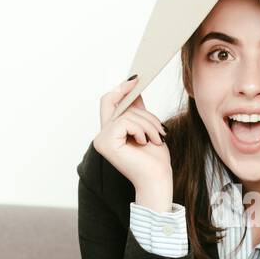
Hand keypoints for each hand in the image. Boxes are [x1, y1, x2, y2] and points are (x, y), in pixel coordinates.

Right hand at [93, 75, 173, 209]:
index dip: (121, 88)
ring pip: (125, 114)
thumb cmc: (155, 160)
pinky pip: (124, 122)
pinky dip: (141, 129)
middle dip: (140, 109)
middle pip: (116, 103)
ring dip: (147, 123)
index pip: (109, 101)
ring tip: (157, 137)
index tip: (136, 79)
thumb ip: (138, 111)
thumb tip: (134, 90)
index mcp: (111, 132)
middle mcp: (102, 135)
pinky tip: (146, 141)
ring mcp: (102, 140)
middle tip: (155, 120)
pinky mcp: (106, 143)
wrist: (158, 179)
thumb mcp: (148, 128)